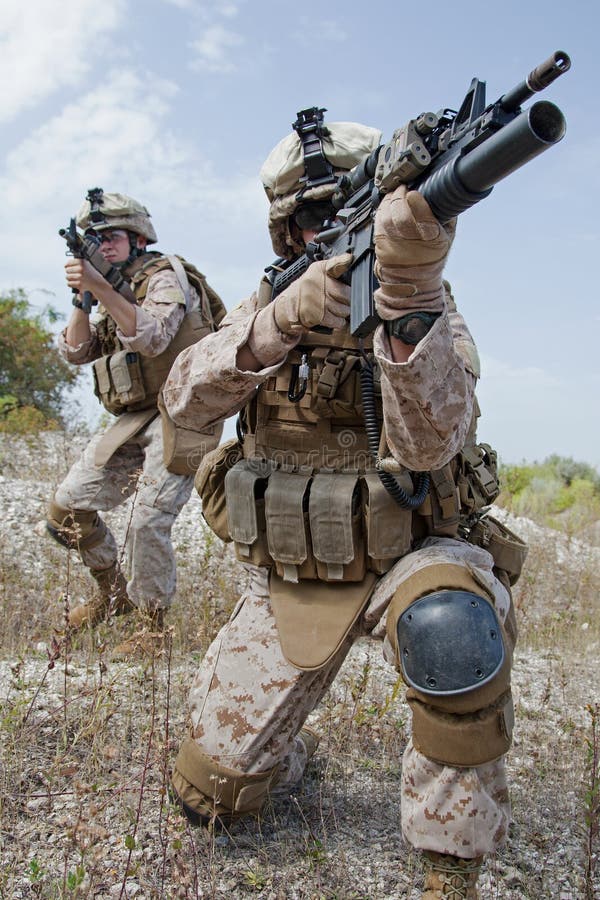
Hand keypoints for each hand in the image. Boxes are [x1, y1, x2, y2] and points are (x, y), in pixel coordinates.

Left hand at [64, 259, 104, 297]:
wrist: (99, 285)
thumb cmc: (93, 276)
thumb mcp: (87, 265)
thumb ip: (77, 263)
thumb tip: (65, 265)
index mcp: (82, 262)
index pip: (68, 262)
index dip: (68, 266)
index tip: (69, 267)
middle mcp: (81, 268)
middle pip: (67, 270)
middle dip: (70, 273)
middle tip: (77, 275)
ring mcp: (80, 276)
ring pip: (67, 277)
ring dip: (71, 279)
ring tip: (78, 279)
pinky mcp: (79, 283)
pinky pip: (69, 283)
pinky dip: (72, 285)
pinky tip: (78, 283)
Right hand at [273, 254, 351, 334]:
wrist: (287, 305)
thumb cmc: (307, 288)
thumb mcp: (317, 272)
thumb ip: (335, 266)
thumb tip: (349, 260)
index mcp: (319, 270)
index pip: (334, 265)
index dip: (343, 262)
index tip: (349, 259)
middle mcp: (317, 284)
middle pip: (347, 295)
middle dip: (349, 300)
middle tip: (344, 300)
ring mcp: (317, 301)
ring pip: (344, 310)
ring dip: (344, 312)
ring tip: (337, 308)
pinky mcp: (317, 316)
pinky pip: (338, 321)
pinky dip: (339, 321)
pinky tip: (334, 317)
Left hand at [373, 186, 455, 319]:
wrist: (416, 284)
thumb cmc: (433, 259)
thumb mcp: (448, 238)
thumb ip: (447, 216)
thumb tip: (444, 194)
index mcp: (433, 240)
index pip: (423, 219)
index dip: (417, 203)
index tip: (414, 193)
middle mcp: (412, 244)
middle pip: (402, 217)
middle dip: (400, 197)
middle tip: (403, 188)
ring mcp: (394, 246)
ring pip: (387, 219)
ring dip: (389, 201)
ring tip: (395, 193)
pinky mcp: (382, 248)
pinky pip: (378, 225)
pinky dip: (381, 211)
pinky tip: (386, 204)